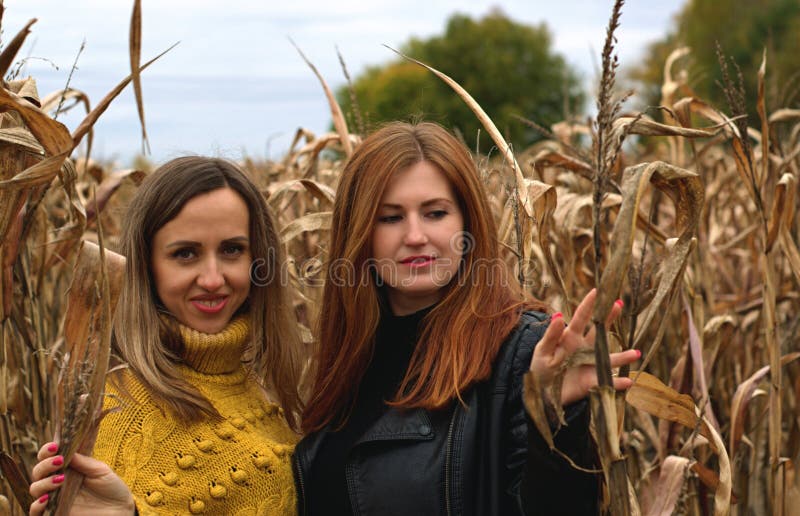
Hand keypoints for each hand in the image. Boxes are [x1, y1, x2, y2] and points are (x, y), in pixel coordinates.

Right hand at [29, 442, 134, 515]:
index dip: (46, 451)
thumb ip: (83, 462)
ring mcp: (54, 498)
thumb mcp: (100, 471)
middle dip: (45, 465)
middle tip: (59, 461)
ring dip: (43, 482)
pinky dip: (36, 505)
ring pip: (35, 489)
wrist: (119, 510)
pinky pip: (35, 512)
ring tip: (60, 479)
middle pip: (38, 472)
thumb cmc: (112, 488)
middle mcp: (57, 482)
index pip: (48, 457)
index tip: (54, 446)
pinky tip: (46, 499)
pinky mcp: (55, 513)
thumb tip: (67, 448)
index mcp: (67, 468)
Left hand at [530, 288, 640, 405]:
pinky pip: (607, 382)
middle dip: (609, 318)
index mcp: (570, 338)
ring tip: (636, 353)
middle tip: (619, 304)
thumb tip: (558, 315)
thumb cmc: (540, 369)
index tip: (596, 291)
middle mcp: (584, 349)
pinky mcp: (592, 382)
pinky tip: (629, 382)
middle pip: (599, 332)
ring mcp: (590, 365)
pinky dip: (617, 382)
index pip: (581, 318)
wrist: (541, 393)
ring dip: (623, 357)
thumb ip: (551, 335)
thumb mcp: (542, 351)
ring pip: (609, 359)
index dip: (588, 305)